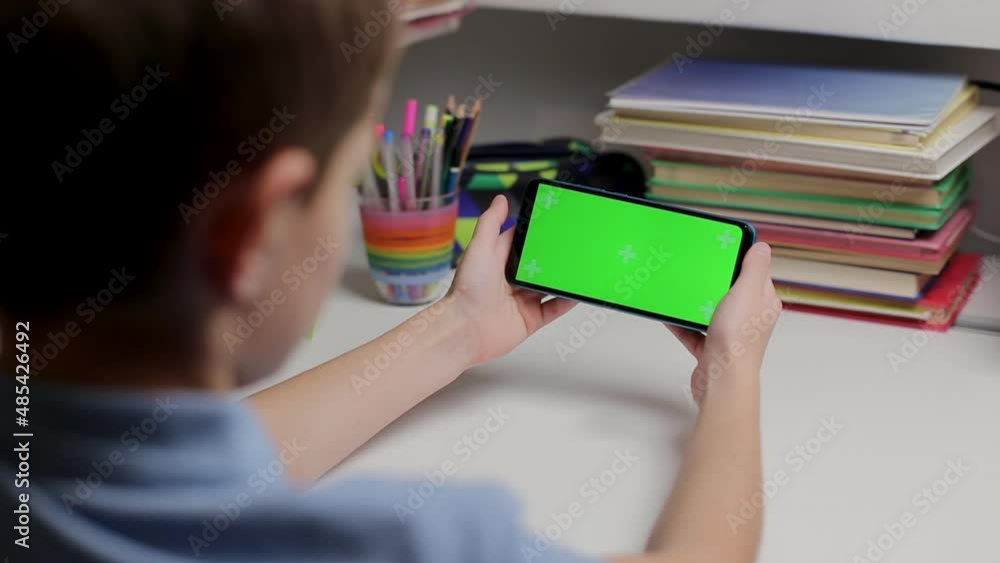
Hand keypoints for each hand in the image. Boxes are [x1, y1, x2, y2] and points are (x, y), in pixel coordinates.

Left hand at [445, 195, 576, 366]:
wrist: (466, 329)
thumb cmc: (468, 289)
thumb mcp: (480, 247)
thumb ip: (491, 223)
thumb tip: (501, 199)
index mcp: (498, 260)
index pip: (522, 242)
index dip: (537, 234)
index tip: (556, 223)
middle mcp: (511, 280)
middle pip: (539, 265)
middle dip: (555, 257)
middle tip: (576, 244)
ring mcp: (522, 300)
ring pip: (549, 286)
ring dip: (563, 278)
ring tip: (582, 266)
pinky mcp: (530, 319)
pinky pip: (554, 309)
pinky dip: (567, 301)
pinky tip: (579, 291)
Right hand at [667, 242, 781, 405]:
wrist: (721, 379)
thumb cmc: (737, 339)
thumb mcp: (747, 292)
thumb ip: (754, 268)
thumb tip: (761, 247)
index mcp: (762, 302)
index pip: (754, 273)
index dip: (739, 259)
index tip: (721, 247)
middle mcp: (749, 318)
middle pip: (730, 291)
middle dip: (713, 279)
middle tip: (696, 265)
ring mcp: (730, 334)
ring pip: (710, 310)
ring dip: (695, 301)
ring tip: (679, 288)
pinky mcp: (711, 348)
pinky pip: (693, 330)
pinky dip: (681, 323)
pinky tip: (668, 314)